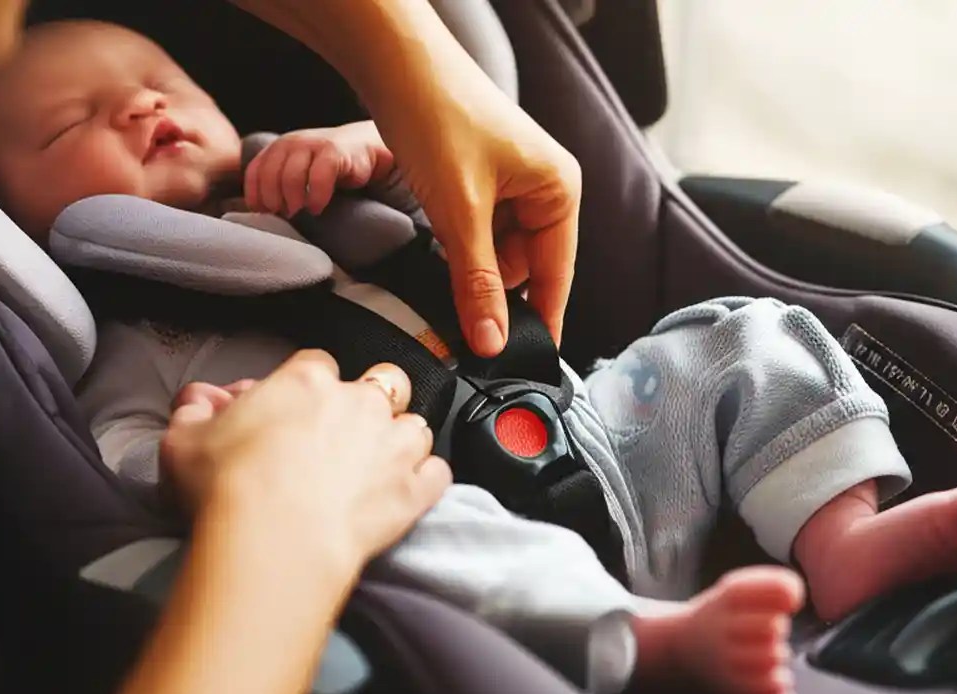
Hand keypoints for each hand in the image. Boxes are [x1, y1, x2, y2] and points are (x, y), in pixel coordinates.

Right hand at [160, 352, 451, 576]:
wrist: (271, 541)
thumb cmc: (225, 488)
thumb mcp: (183, 443)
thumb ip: (192, 414)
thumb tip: (195, 403)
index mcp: (305, 381)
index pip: (317, 362)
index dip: (308, 385)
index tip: (296, 408)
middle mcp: (359, 402)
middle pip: (384, 380)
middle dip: (374, 397)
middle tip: (349, 427)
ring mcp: (393, 445)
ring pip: (416, 425)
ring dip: (402, 439)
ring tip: (380, 462)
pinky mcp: (413, 492)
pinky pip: (438, 473)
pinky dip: (428, 480)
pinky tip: (410, 490)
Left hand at [244, 121, 393, 217]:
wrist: (360, 149)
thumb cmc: (323, 167)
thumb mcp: (295, 171)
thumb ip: (276, 183)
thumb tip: (258, 212)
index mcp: (277, 148)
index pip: (255, 172)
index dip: (255, 196)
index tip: (266, 213)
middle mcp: (291, 142)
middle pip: (270, 176)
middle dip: (273, 200)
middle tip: (284, 214)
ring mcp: (311, 145)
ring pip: (291, 177)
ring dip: (292, 200)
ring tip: (300, 212)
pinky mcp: (333, 152)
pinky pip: (318, 178)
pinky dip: (315, 197)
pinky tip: (316, 207)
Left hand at [377, 87, 579, 357]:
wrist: (397, 64)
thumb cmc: (438, 119)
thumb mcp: (459, 211)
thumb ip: (476, 282)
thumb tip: (491, 343)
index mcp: (560, 190)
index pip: (557, 276)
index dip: (538, 322)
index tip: (523, 367)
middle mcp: (544, 187)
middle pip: (527, 268)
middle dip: (495, 297)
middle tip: (464, 335)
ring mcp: (512, 184)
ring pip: (496, 253)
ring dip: (471, 273)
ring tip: (443, 292)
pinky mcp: (480, 180)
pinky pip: (476, 233)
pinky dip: (457, 251)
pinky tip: (437, 260)